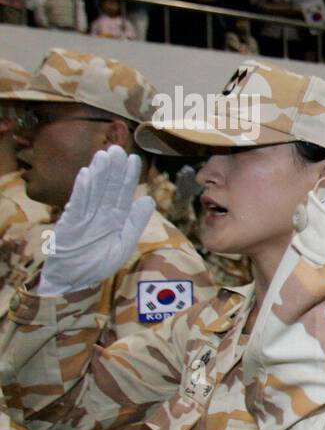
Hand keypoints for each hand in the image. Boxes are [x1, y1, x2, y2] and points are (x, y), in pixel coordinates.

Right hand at [38, 146, 153, 296]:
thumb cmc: (98, 262)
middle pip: (107, 187)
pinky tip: (86, 175)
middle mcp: (99, 213)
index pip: (123, 193)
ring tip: (103, 155)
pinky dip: (82, 191)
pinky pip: (77, 206)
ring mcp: (84, 217)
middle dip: (113, 169)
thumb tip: (149, 199)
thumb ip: (135, 223)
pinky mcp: (70, 225)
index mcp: (114, 217)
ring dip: (98, 174)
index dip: (128, 176)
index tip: (134, 158)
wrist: (74, 282)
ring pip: (93, 192)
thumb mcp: (123, 244)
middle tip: (117, 148)